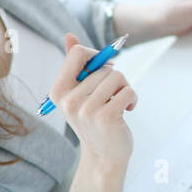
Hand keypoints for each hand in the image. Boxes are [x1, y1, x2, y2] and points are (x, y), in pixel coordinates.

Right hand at [51, 33, 136, 170]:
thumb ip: (75, 64)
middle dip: (114, 78)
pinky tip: (127, 111)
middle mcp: (69, 100)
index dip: (96, 56)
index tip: (104, 69)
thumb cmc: (94, 120)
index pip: (78, 53)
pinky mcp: (107, 117)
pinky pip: (128, 90)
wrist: (104, 156)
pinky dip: (133, 98)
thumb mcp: (80, 93)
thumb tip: (69, 35)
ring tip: (119, 104)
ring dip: (124, 89)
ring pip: (117, 77)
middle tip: (112, 97)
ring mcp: (87, 110)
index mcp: (58, 90)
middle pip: (103, 66)